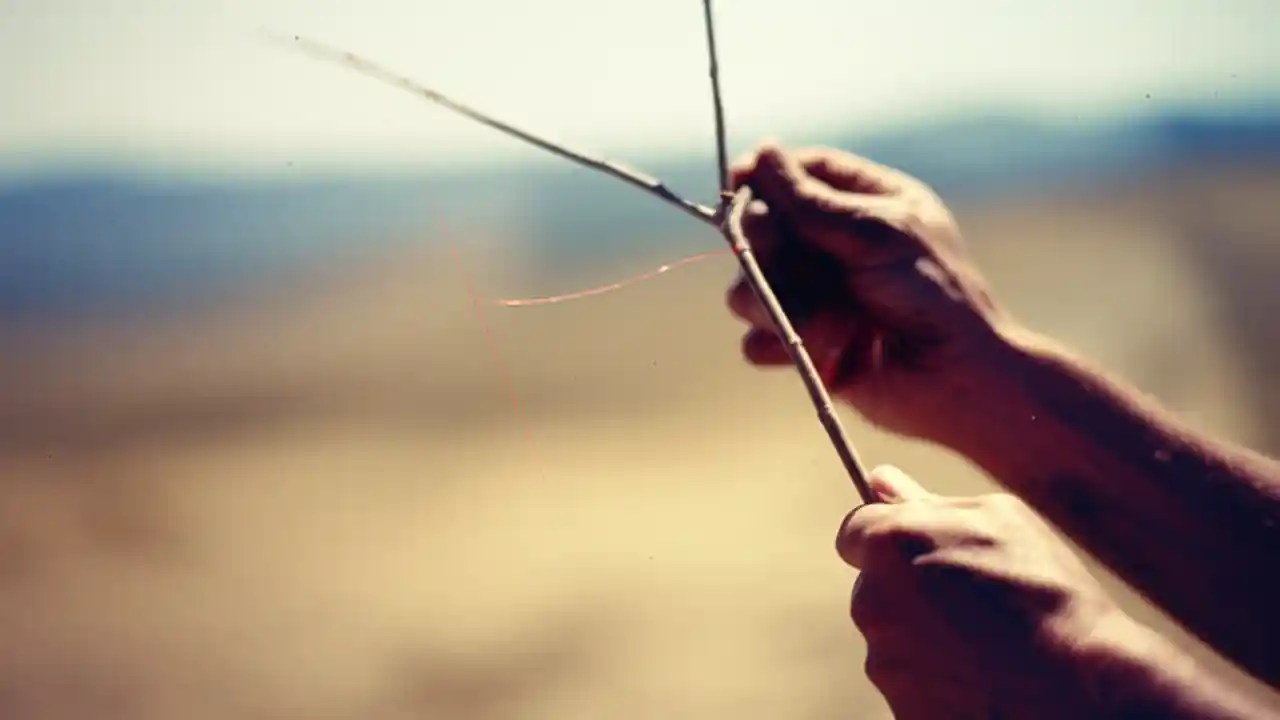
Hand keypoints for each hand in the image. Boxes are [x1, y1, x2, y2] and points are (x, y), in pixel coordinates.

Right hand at [726, 144, 1010, 440]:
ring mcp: (815, 297)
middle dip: (766, 245)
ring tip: (826, 318)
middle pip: (760, 228)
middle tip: (790, 258)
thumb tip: (763, 150)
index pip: (801, 173)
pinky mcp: (804, 345)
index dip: (765, 176)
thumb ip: (809, 200)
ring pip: (748, 287)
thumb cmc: (931, 294)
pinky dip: (781, 345)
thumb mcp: (873, 233)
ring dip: (776, 302)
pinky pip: (755, 341)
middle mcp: (834, 247)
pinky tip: (824, 350)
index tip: (739, 182)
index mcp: (866, 204)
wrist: (955, 379)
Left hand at [838, 466, 1128, 719]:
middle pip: (873, 588)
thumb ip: (927, 500)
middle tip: (969, 598)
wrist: (1079, 684)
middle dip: (907, 589)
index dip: (888, 539)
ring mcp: (883, 662)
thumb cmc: (1043, 588)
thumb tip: (879, 481)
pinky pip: (912, 683)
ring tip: (985, 641)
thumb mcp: (999, 519)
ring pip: (892, 638)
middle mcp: (870, 603)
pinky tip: (982, 675)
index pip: (854, 532)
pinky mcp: (900, 706)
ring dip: (924, 636)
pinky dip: (938, 679)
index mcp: (887, 545)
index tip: (919, 549)